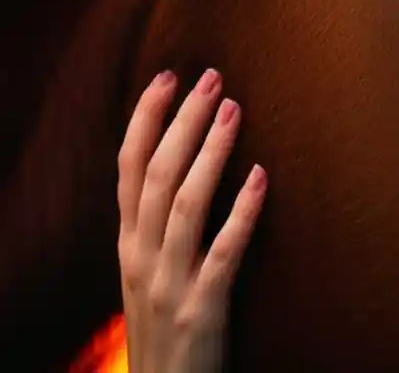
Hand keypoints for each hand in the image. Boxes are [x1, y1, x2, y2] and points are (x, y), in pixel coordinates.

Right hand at [116, 69, 265, 372]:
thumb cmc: (168, 329)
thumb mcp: (150, 275)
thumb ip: (160, 231)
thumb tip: (184, 172)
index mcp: (128, 246)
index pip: (127, 170)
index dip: (145, 121)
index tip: (167, 76)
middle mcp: (141, 259)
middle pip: (155, 176)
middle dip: (181, 122)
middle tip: (211, 77)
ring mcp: (168, 284)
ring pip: (183, 206)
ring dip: (210, 153)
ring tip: (234, 109)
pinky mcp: (201, 310)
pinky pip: (223, 253)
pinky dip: (241, 212)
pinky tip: (262, 177)